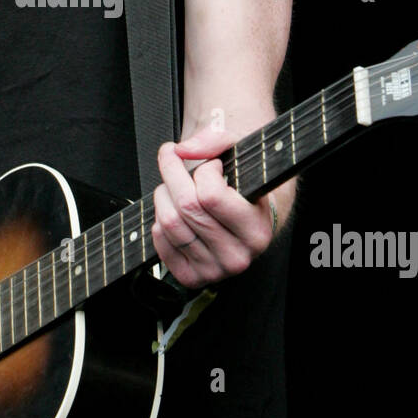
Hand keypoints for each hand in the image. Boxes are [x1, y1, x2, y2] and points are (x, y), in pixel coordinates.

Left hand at [151, 124, 275, 289]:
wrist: (248, 217)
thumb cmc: (244, 185)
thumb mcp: (241, 155)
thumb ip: (216, 140)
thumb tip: (184, 149)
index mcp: (257, 229)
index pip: (211, 196)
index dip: (204, 170)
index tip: (211, 165)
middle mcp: (239, 256)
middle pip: (186, 206)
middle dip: (173, 174)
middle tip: (176, 161)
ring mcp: (215, 270)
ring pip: (169, 223)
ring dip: (163, 194)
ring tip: (175, 185)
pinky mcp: (193, 276)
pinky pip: (160, 242)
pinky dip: (159, 220)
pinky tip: (175, 210)